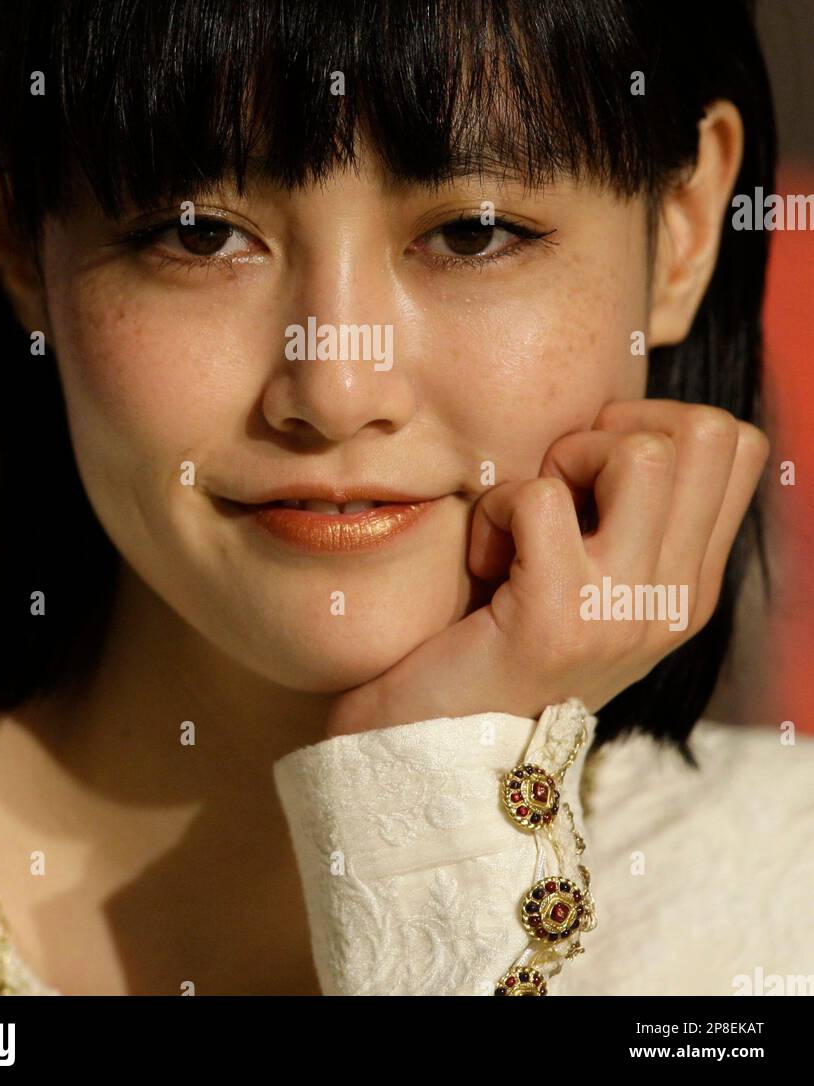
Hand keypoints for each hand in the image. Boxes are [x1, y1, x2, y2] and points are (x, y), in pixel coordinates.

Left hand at [324, 400, 768, 738]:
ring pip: (641, 453)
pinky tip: (483, 559)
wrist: (440, 756)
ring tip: (529, 519)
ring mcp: (623, 612)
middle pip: (708, 434)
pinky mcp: (555, 619)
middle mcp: (675, 601)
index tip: (595, 469)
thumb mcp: (589, 587)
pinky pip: (536, 498)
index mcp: (689, 587)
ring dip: (564, 461)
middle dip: (619, 428)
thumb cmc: (497, 650)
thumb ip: (627, 519)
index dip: (658, 422)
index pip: (736, 448)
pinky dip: (494, 509)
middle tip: (564, 484)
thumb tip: (623, 419)